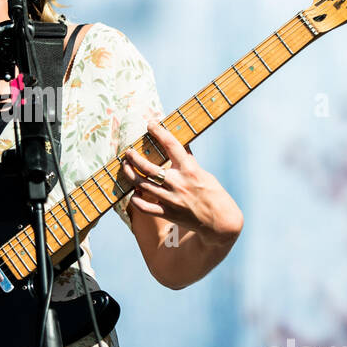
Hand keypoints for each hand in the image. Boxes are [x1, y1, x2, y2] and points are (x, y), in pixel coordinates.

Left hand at [120, 120, 242, 243]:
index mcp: (189, 169)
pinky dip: (135, 200)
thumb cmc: (214, 194)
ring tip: (126, 167)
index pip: (171, 145)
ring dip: (130, 174)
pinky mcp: (168, 213)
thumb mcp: (203, 173)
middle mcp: (178, 183)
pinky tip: (134, 193)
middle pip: (147, 167)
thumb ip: (188, 160)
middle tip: (128, 152)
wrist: (220, 221)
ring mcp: (171, 199)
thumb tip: (180, 145)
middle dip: (133, 157)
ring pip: (141, 185)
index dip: (159, 132)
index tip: (150, 124)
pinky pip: (144, 207)